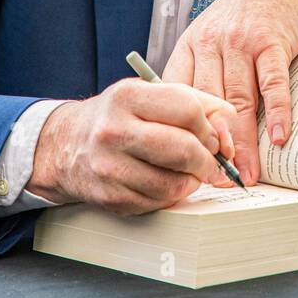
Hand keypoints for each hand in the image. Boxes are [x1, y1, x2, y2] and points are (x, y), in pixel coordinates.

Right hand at [27, 79, 237, 214]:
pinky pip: (158, 202)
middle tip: (211, 161)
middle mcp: (114, 130)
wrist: (67, 144)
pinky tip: (166, 182)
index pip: (188, 109)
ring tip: (189, 172)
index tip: (212, 136)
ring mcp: (109, 167)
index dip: (210, 127)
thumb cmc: (120, 116)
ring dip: (192, 181)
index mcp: (128, 96)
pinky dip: (172, 195)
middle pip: (184, 149)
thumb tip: (230, 126)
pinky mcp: (110, 197)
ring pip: (174, 183)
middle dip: (207, 160)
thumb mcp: (151, 94)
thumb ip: (196, 102)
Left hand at [162, 0, 297, 184]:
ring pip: (238, 101)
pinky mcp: (271, 40)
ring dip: (244, 143)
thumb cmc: (244, 16)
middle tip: (219, 182)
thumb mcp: (211, 38)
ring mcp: (241, 41)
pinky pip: (273, 83)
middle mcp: (210, 44)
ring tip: (249, 174)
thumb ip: (201, 76)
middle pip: (207, 107)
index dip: (182, 135)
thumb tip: (193, 130)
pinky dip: (277, 113)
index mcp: (189, 47)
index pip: (177, 99)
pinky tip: (278, 138)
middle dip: (212, 149)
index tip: (188, 166)